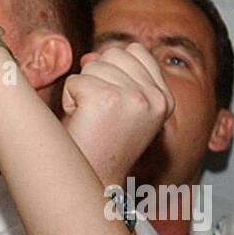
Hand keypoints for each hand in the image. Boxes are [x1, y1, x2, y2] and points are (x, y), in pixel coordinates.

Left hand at [62, 44, 174, 186]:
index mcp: (164, 99)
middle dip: (95, 79)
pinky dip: (69, 101)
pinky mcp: (107, 99)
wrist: (89, 183)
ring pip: (92, 66)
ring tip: (89, 121)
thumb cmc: (98, 149)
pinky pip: (74, 81)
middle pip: (112, 53)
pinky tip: (81, 124)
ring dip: (81, 92)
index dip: (111, 69)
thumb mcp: (118, 109)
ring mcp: (134, 97)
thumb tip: (91, 56)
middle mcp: (154, 97)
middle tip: (97, 116)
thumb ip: (114, 77)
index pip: (136, 51)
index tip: (107, 101)